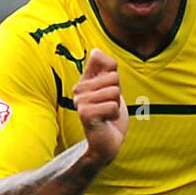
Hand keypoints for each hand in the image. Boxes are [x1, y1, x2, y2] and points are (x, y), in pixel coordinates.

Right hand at [73, 48, 128, 165]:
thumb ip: (106, 68)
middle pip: (113, 78)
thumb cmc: (109, 116)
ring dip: (116, 106)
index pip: (108, 63)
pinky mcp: (85, 113)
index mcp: (84, 81)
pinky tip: (106, 121)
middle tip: (108, 107)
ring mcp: (80, 101)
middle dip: (117, 95)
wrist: (105, 143)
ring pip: (114, 92)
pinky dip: (114, 114)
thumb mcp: (111, 88)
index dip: (116, 78)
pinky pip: (112, 105)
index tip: (108, 92)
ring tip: (107, 115)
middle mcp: (78, 89)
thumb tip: (95, 51)